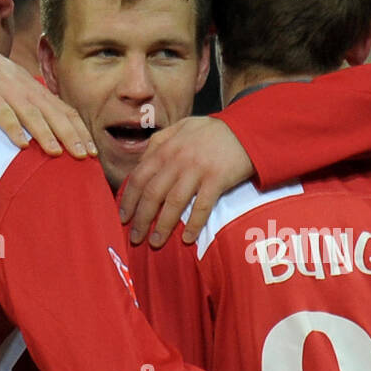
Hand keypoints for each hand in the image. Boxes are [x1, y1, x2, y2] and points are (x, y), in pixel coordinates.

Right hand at [0, 33, 95, 158]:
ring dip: (46, 134)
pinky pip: (2, 113)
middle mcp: (25, 88)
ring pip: (31, 114)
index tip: (92, 149)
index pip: (65, 110)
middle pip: (54, 113)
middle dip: (71, 135)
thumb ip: (32, 102)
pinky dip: (12, 128)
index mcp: (35, 88)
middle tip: (84, 156)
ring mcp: (6, 90)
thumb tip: (51, 125)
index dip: (80, 130)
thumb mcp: (15, 84)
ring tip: (57, 153)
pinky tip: (21, 144)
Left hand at [118, 116, 254, 246]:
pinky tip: (187, 239)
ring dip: (163, 225)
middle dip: (141, 218)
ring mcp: (197, 169)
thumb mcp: (181, 127)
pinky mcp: (217, 179)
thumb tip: (141, 163)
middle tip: (136, 237)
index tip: (123, 218)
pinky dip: (193, 224)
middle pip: (152, 193)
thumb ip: (160, 142)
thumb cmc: (212, 131)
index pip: (139, 177)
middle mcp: (177, 159)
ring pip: (173, 202)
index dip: (128, 200)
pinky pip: (202, 206)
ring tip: (156, 242)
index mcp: (165, 148)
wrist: (246, 129)